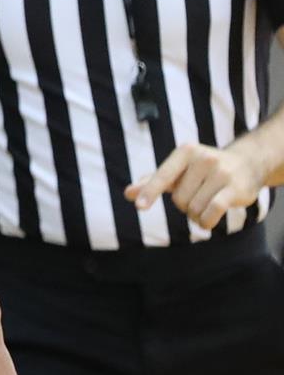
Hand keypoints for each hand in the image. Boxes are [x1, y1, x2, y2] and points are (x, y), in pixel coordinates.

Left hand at [126, 142, 264, 228]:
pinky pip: (213, 211)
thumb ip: (153, 181)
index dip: (150, 192)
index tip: (140, 207)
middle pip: (179, 198)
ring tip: (205, 205)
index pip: (163, 175)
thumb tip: (127, 193)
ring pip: (195, 208)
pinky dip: (206, 222)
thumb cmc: (203, 169)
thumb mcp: (178, 170)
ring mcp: (221, 173)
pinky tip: (207, 222)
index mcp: (185, 152)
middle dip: (184, 205)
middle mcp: (203, 159)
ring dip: (196, 215)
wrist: (246, 163)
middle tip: (196, 197)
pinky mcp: (235, 188)